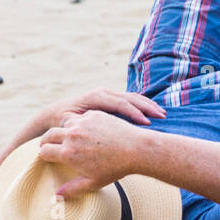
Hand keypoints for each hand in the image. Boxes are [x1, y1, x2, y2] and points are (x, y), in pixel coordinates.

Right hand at [37, 110, 147, 197]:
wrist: (137, 150)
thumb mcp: (93, 182)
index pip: (43, 151)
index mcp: (67, 153)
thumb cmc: (116, 168)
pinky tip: (89, 130)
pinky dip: (82, 123)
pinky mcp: (94, 114)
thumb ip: (72, 189)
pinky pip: (81, 117)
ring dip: (65, 131)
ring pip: (65, 124)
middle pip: (48, 135)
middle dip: (48, 141)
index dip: (45, 155)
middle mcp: (71, 136)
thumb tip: (57, 196)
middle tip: (51, 146)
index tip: (50, 158)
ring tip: (71, 138)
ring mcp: (82, 123)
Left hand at [42, 88, 164, 130]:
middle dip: (146, 107)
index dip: (134, 112)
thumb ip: (81, 124)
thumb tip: (94, 127)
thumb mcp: (68, 123)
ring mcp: (109, 94)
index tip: (147, 123)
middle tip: (161, 117)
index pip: (118, 103)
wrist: (57, 113)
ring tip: (162, 114)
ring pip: (133, 97)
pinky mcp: (113, 98)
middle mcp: (102, 93)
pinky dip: (145, 104)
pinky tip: (156, 112)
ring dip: (148, 105)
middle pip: (129, 98)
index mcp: (93, 98)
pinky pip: (132, 99)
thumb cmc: (62, 121)